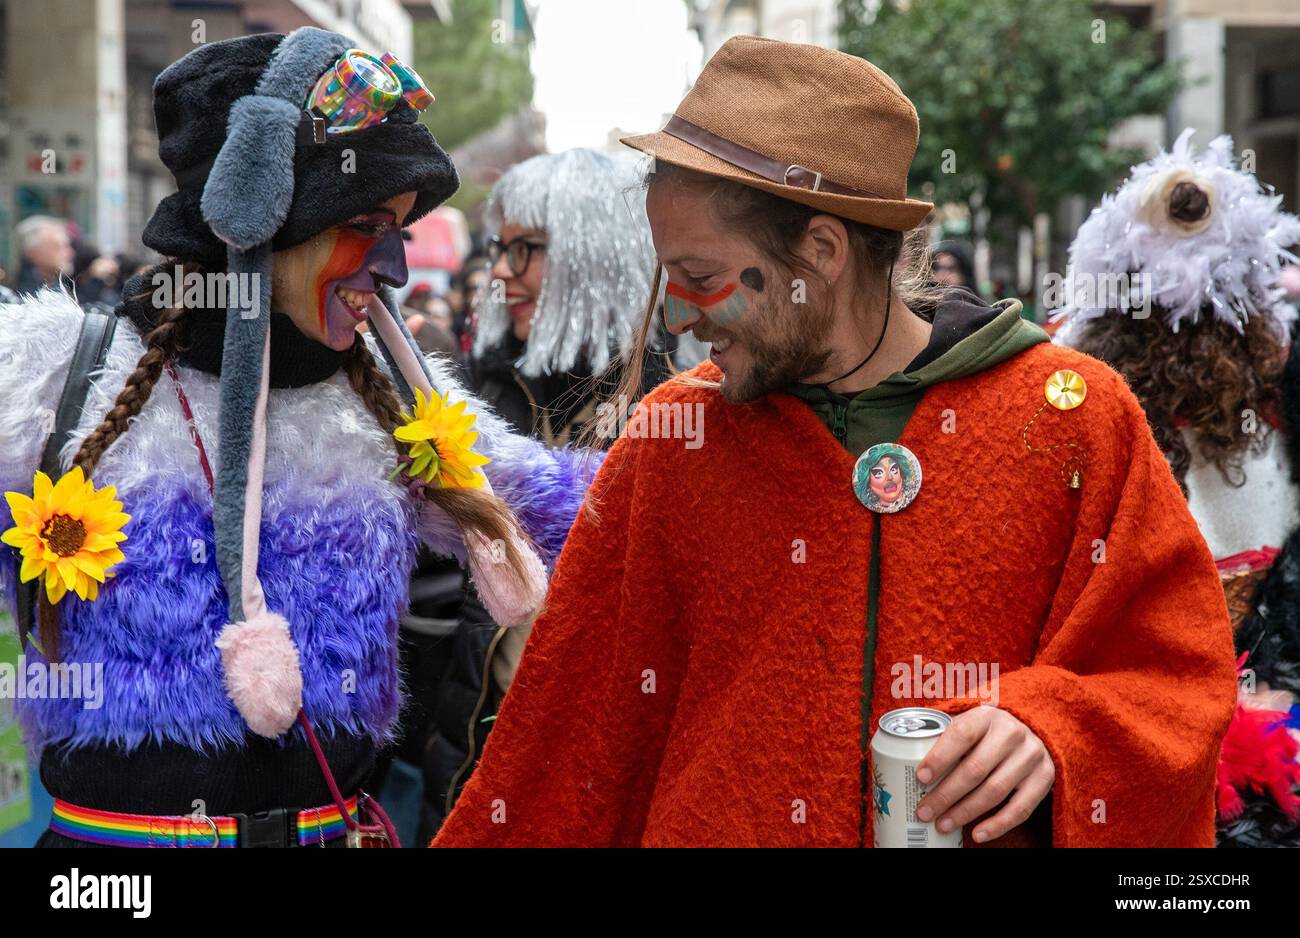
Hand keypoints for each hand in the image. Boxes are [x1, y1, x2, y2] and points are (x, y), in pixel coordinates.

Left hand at [914, 705, 1054, 843]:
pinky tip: (977, 834)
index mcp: (986, 716)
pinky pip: (1020, 808)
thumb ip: (944, 736)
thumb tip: (901, 760)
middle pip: (974, 769)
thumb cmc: (987, 733)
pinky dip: (997, 825)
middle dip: (945, 794)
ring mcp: (1030, 756)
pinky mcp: (1044, 779)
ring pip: (994, 790)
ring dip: (965, 812)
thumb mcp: (970, 724)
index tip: (920, 778)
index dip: (939, 757)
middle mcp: (1011, 734)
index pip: (960, 735)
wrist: (1035, 731)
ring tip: (942, 824)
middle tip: (924, 812)